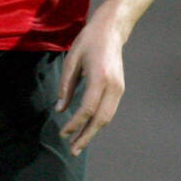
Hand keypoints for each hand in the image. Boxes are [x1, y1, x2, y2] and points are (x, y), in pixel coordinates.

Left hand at [55, 6, 125, 153]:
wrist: (112, 30)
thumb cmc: (88, 42)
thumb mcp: (71, 61)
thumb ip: (66, 86)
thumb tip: (60, 109)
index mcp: (99, 78)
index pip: (87, 109)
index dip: (75, 123)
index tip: (63, 132)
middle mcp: (112, 86)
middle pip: (100, 119)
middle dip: (86, 136)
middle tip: (73, 150)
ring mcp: (119, 88)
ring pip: (107, 117)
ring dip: (92, 132)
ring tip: (79, 144)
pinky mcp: (119, 89)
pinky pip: (109, 111)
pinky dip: (98, 122)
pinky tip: (87, 129)